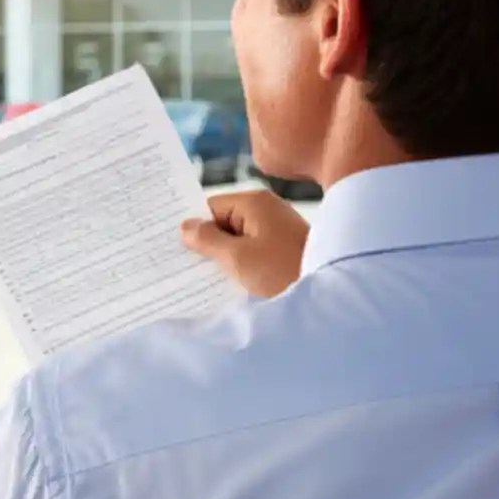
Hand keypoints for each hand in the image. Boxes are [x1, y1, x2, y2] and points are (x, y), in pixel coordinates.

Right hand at [180, 189, 309, 297]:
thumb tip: (186, 227)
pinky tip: (224, 280)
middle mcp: (265, 211)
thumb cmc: (282, 272)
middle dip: (203, 242)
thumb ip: (207, 240)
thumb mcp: (238, 258)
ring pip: (236, 239)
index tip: (168, 243)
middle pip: (222, 222)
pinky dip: (238, 263)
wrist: (329, 295)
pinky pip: (251, 251)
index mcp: (253, 203)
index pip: (210, 207)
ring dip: (221, 256)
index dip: (191, 225)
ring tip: (195, 275)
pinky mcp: (283, 249)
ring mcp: (276, 230)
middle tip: (176, 262)